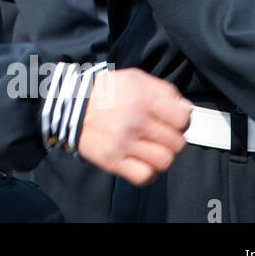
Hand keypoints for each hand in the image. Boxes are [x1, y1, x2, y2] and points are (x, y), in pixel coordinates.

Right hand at [77, 68, 191, 186]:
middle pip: (177, 143)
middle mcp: (136, 122)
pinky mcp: (112, 160)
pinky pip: (144, 176)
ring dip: (162, 158)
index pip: (184, 119)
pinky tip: (143, 163)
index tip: (173, 122)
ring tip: (152, 150)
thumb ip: (164, 90)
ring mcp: (124, 143)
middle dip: (172, 140)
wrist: (69, 105)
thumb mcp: (135, 78)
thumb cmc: (104, 92)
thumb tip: (185, 108)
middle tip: (160, 136)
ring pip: (164, 162)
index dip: (182, 122)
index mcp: (144, 100)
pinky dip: (148, 173)